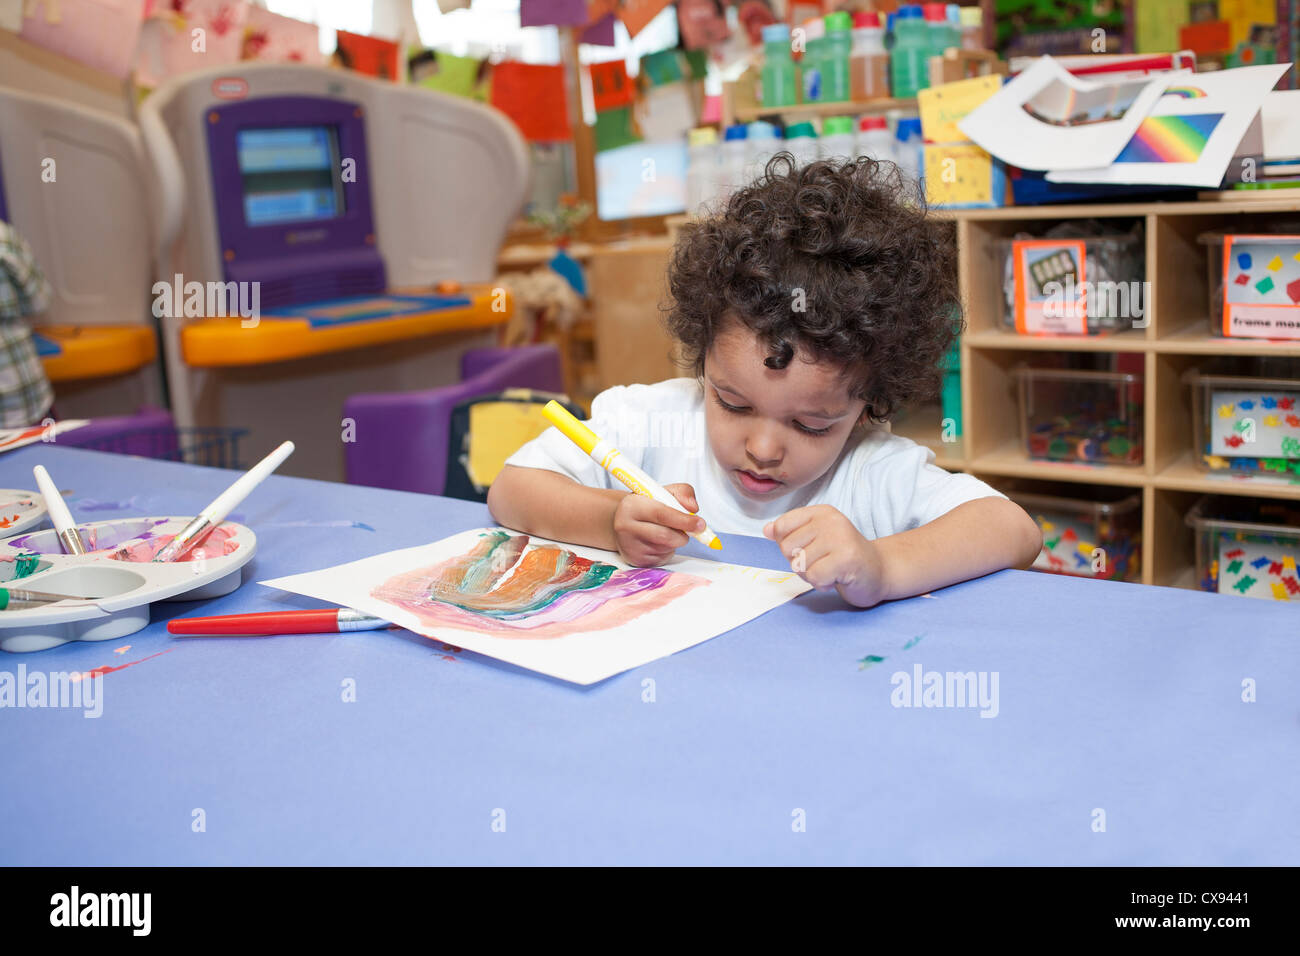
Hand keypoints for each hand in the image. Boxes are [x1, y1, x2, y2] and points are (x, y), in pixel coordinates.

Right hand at [612, 483, 703, 566]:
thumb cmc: (647, 506)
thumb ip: (683, 493)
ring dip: (676, 540)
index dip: (684, 520)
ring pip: (666, 547)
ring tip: (667, 530)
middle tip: (693, 529)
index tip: (700, 524)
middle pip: (665, 536)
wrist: (625, 522)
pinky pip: (662, 557)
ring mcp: (630, 546)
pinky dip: (668, 549)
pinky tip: (659, 541)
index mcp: (632, 505)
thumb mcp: (663, 492)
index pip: (661, 514)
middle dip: (684, 534)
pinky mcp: (636, 560)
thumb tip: (693, 508)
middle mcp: (626, 526)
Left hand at [763, 505, 885, 607]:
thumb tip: (767, 530)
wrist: (879, 571)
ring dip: (811, 575)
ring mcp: (840, 538)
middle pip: (787, 547)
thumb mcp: (815, 539)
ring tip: (830, 570)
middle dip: (799, 563)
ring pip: (799, 564)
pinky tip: (837, 578)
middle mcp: (830, 520)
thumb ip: (791, 533)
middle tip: (822, 563)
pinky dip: (822, 584)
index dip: (787, 546)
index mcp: (821, 512)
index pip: (781, 526)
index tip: (808, 549)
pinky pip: (814, 577)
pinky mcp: (847, 558)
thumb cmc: (842, 557)